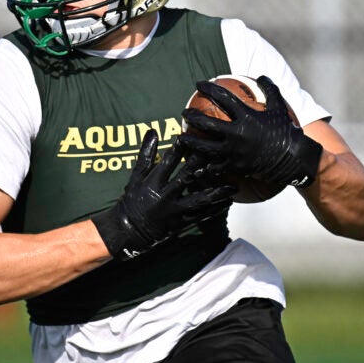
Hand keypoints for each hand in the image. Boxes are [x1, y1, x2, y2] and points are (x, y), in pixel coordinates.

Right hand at [92, 131, 235, 260]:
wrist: (130, 231)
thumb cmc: (133, 199)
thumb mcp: (135, 176)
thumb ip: (145, 154)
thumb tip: (153, 131)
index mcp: (153, 183)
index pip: (167, 162)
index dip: (180, 149)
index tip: (192, 137)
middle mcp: (164, 196)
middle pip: (186, 178)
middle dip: (203, 167)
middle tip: (220, 155)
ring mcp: (174, 211)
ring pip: (198, 200)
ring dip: (216, 193)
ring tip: (233, 186)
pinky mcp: (181, 223)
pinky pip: (201, 216)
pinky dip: (215, 210)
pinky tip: (228, 203)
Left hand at [180, 75, 322, 187]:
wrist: (292, 159)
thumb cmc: (286, 131)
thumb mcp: (279, 107)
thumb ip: (270, 89)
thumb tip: (262, 76)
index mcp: (246, 116)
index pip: (223, 98)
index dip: (209, 89)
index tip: (199, 84)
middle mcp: (237, 133)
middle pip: (207, 124)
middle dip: (192, 117)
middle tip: (184, 113)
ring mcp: (235, 152)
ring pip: (205, 147)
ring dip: (191, 142)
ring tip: (182, 138)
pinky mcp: (235, 166)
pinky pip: (215, 166)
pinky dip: (204, 165)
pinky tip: (195, 163)